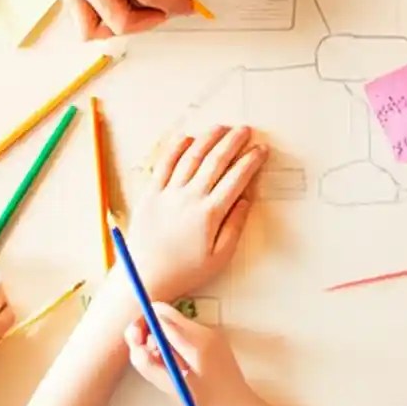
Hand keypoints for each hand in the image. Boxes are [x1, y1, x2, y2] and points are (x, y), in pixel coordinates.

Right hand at [49, 0, 193, 39]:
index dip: (176, 5)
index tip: (187, 7)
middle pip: (127, 23)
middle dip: (151, 19)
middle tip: (161, 6)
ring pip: (104, 31)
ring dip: (126, 25)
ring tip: (135, 5)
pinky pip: (85, 29)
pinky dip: (102, 27)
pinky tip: (113, 10)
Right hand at [124, 302, 251, 405]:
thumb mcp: (172, 387)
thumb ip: (150, 363)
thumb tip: (137, 342)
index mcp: (196, 341)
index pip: (161, 314)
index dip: (144, 324)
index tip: (135, 339)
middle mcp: (205, 333)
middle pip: (166, 318)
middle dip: (151, 334)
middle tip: (147, 356)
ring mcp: (211, 338)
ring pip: (174, 330)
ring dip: (163, 346)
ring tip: (168, 371)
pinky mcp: (212, 345)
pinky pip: (184, 339)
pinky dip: (175, 351)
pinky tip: (180, 371)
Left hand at [126, 125, 267, 300]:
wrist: (145, 277)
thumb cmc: (184, 272)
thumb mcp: (219, 257)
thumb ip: (235, 226)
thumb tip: (245, 200)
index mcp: (209, 214)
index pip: (236, 178)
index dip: (251, 161)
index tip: (260, 150)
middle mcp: (189, 198)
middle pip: (215, 161)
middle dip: (233, 142)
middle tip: (245, 130)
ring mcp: (168, 193)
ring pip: (191, 157)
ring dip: (208, 139)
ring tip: (221, 128)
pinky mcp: (150, 194)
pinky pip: (164, 164)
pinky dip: (176, 148)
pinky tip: (187, 138)